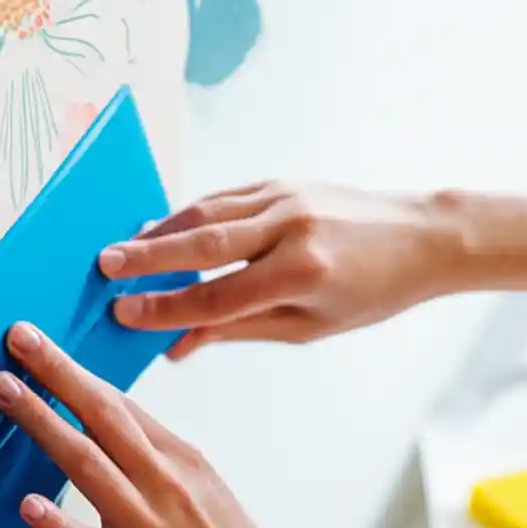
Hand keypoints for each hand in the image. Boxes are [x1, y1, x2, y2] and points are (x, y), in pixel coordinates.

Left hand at [0, 322, 395, 527]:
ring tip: (6, 391)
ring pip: (87, 463)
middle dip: (56, 372)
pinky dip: (59, 524)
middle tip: (18, 338)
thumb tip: (101, 428)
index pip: (117, 402)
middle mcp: (162, 483)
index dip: (73, 370)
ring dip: (43, 422)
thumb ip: (149, 458)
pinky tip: (28, 506)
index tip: (37, 342)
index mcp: (178, 458)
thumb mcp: (200, 487)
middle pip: (102, 415)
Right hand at [98, 182, 463, 357]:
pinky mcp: (281, 182)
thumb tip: (177, 345)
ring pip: (206, 213)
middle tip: (104, 269)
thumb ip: (238, 329)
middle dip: (148, 258)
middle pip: (202, 245)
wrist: (422, 237)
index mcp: (301, 275)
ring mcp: (284, 198)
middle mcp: (289, 230)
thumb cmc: (371, 292)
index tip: (124, 313)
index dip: (165, 308)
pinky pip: (223, 198)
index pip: (216, 296)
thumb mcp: (307, 326)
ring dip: (160, 232)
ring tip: (120, 250)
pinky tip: (160, 228)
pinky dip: (187, 214)